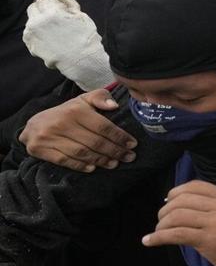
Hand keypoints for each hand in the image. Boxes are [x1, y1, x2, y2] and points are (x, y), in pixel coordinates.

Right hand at [20, 90, 137, 173]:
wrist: (33, 125)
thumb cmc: (65, 114)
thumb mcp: (81, 101)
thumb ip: (99, 98)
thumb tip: (114, 105)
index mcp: (74, 110)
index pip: (103, 126)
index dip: (120, 137)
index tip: (133, 144)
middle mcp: (61, 123)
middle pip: (95, 142)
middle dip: (115, 151)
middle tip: (129, 157)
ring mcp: (49, 137)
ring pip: (82, 153)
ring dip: (101, 160)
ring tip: (114, 163)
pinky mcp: (41, 149)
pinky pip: (65, 161)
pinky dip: (81, 166)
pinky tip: (93, 168)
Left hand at [23, 0, 113, 90]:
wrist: (83, 62)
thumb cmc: (86, 39)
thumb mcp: (82, 17)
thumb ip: (70, 3)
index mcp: (52, 12)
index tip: (58, 1)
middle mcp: (39, 21)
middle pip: (34, 6)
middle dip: (43, 8)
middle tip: (54, 15)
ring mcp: (33, 33)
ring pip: (31, 20)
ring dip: (39, 20)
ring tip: (53, 29)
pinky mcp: (31, 43)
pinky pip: (30, 33)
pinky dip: (37, 33)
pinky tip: (49, 38)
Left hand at [142, 181, 215, 265]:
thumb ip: (215, 204)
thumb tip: (179, 203)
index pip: (195, 186)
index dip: (176, 192)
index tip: (169, 202)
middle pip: (182, 200)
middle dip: (165, 210)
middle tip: (161, 220)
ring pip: (177, 216)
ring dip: (161, 224)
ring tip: (158, 231)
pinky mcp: (209, 240)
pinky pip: (176, 234)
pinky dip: (158, 237)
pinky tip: (149, 240)